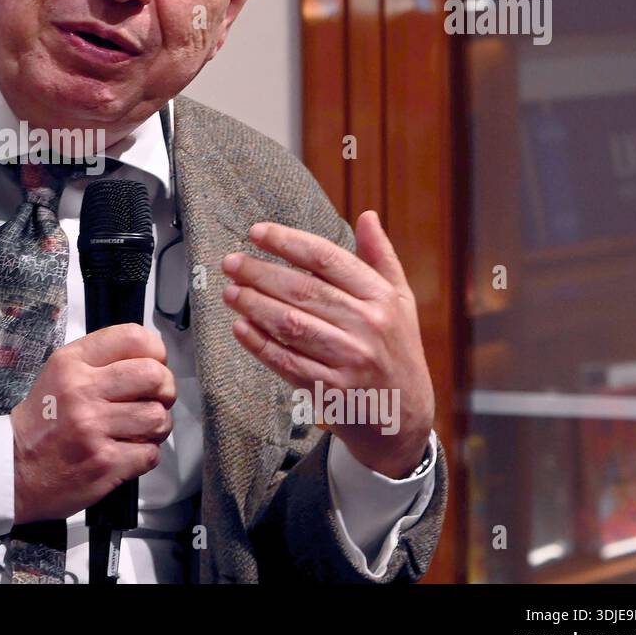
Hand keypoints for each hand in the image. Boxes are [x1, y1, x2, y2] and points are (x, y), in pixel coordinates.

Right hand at [10, 322, 175, 523]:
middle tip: (156, 399)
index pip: (133, 338)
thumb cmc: (42, 423)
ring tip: (140, 430)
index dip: (155, 352)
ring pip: (158, 417)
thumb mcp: (58, 375)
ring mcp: (94, 428)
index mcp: (71, 363)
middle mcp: (82, 391)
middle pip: (154, 376)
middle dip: (165, 389)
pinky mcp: (105, 462)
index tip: (154, 364)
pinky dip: (146, 454)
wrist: (14, 470)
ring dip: (157, 426)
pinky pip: (151, 453)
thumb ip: (99, 362)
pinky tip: (129, 452)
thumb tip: (150, 357)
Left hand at [219, 210, 433, 478]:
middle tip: (231, 262)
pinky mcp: (331, 390)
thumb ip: (380, 258)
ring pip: (291, 324)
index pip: (328, 259)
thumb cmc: (397, 350)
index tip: (257, 232)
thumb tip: (366, 216)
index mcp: (383, 298)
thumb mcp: (401, 302)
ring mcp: (350, 360)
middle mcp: (369, 326)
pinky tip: (240, 327)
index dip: (288, 242)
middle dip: (260, 273)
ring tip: (230, 291)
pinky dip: (259, 343)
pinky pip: (286, 361)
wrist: (404, 418)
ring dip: (254, 305)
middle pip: (304, 290)